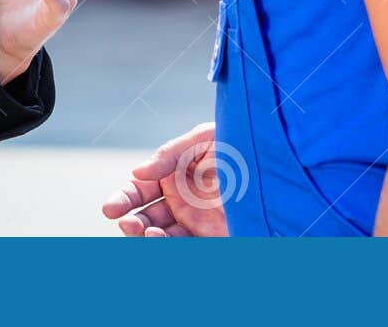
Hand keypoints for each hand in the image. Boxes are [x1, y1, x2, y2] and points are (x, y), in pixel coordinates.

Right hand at [102, 122, 230, 236]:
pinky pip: (185, 248)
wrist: (277, 162)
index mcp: (172, 175)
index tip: (110, 209)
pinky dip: (168, 248)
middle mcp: (180, 202)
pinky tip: (160, 240)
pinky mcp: (213, 238)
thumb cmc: (240, 142)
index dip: (123, 200)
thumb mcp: (203, 139)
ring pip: (161, 237)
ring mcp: (196, 223)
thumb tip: (136, 171)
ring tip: (145, 233)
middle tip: (126, 222)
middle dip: (131, 222)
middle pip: (145, 218)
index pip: (139, 190)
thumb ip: (169, 154)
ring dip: (146, 238)